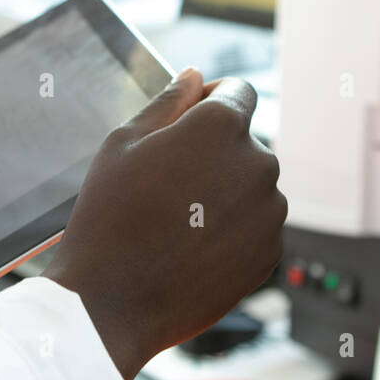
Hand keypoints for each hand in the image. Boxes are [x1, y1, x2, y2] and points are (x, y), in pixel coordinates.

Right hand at [43, 69, 286, 379]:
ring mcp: (269, 211)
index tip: (188, 124)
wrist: (113, 302)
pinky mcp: (270, 251)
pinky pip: (257, 225)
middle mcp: (258, 162)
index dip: (211, 102)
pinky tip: (193, 246)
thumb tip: (194, 77)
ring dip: (226, 192)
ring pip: (252, 185)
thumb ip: (168, 103)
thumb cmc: (109, 217)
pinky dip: (234, 230)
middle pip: (245, 142)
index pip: (238, 92)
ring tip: (178, 221)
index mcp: (222, 125)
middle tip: (168, 184)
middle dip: (215, 153)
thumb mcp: (123, 143)